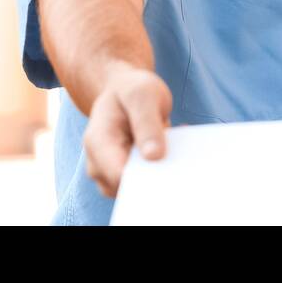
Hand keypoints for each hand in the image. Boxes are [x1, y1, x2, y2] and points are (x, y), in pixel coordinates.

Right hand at [83, 63, 172, 197]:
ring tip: (176, 146)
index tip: (170, 169)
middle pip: (129, 190)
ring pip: (139, 193)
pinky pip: (146, 186)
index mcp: (98, 142)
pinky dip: (163, 172)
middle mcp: (98, 164)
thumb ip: (146, 122)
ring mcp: (110, 174)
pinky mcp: (126, 178)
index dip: (145, 178)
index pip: (119, 176)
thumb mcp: (142, 94)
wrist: (123, 91)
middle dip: (157, 178)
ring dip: (162, 174)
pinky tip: (173, 151)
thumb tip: (154, 157)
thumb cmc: (131, 90)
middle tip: (182, 159)